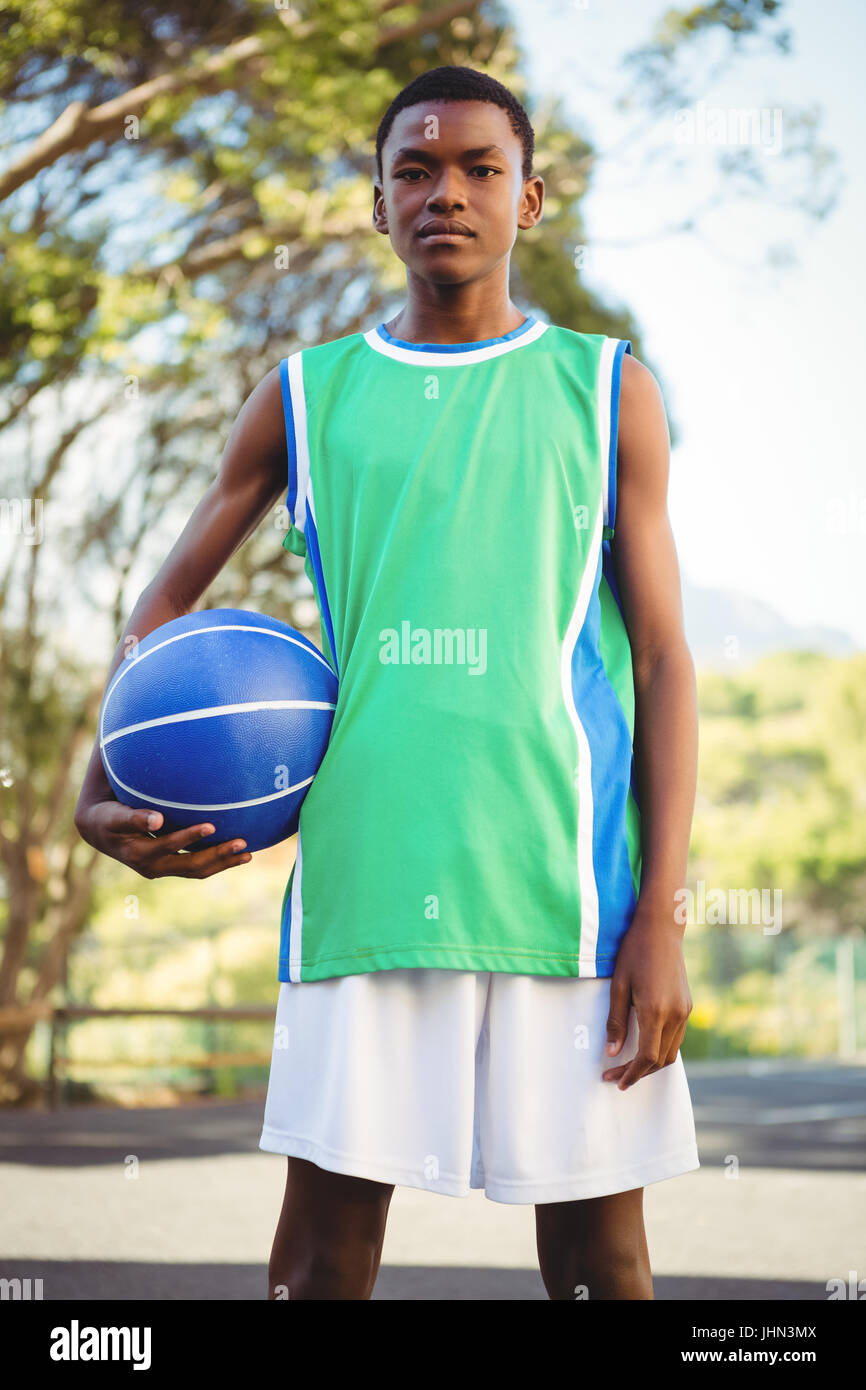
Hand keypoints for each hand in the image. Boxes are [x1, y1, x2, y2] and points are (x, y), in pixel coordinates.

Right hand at [74, 801, 251, 878]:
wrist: (100, 832)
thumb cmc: (108, 817)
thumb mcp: (115, 816)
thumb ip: (134, 817)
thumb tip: (157, 819)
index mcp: (141, 854)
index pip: (170, 847)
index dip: (191, 837)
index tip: (212, 825)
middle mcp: (153, 867)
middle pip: (192, 865)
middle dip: (218, 855)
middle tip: (243, 842)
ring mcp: (163, 869)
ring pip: (198, 870)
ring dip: (223, 863)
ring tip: (248, 854)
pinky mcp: (170, 866)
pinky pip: (197, 867)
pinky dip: (217, 862)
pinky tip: (236, 853)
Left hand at [602, 899, 691, 1090]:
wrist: (661, 929)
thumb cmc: (634, 952)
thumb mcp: (618, 986)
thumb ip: (616, 1022)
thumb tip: (612, 1052)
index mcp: (656, 1011)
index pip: (647, 1057)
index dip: (632, 1073)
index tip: (617, 1081)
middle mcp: (675, 1015)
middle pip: (661, 1060)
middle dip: (639, 1073)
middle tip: (616, 1077)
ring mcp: (685, 1010)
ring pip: (672, 1051)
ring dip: (652, 1063)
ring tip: (629, 1066)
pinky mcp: (688, 1005)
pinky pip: (676, 1037)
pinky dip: (661, 1048)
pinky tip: (644, 1045)